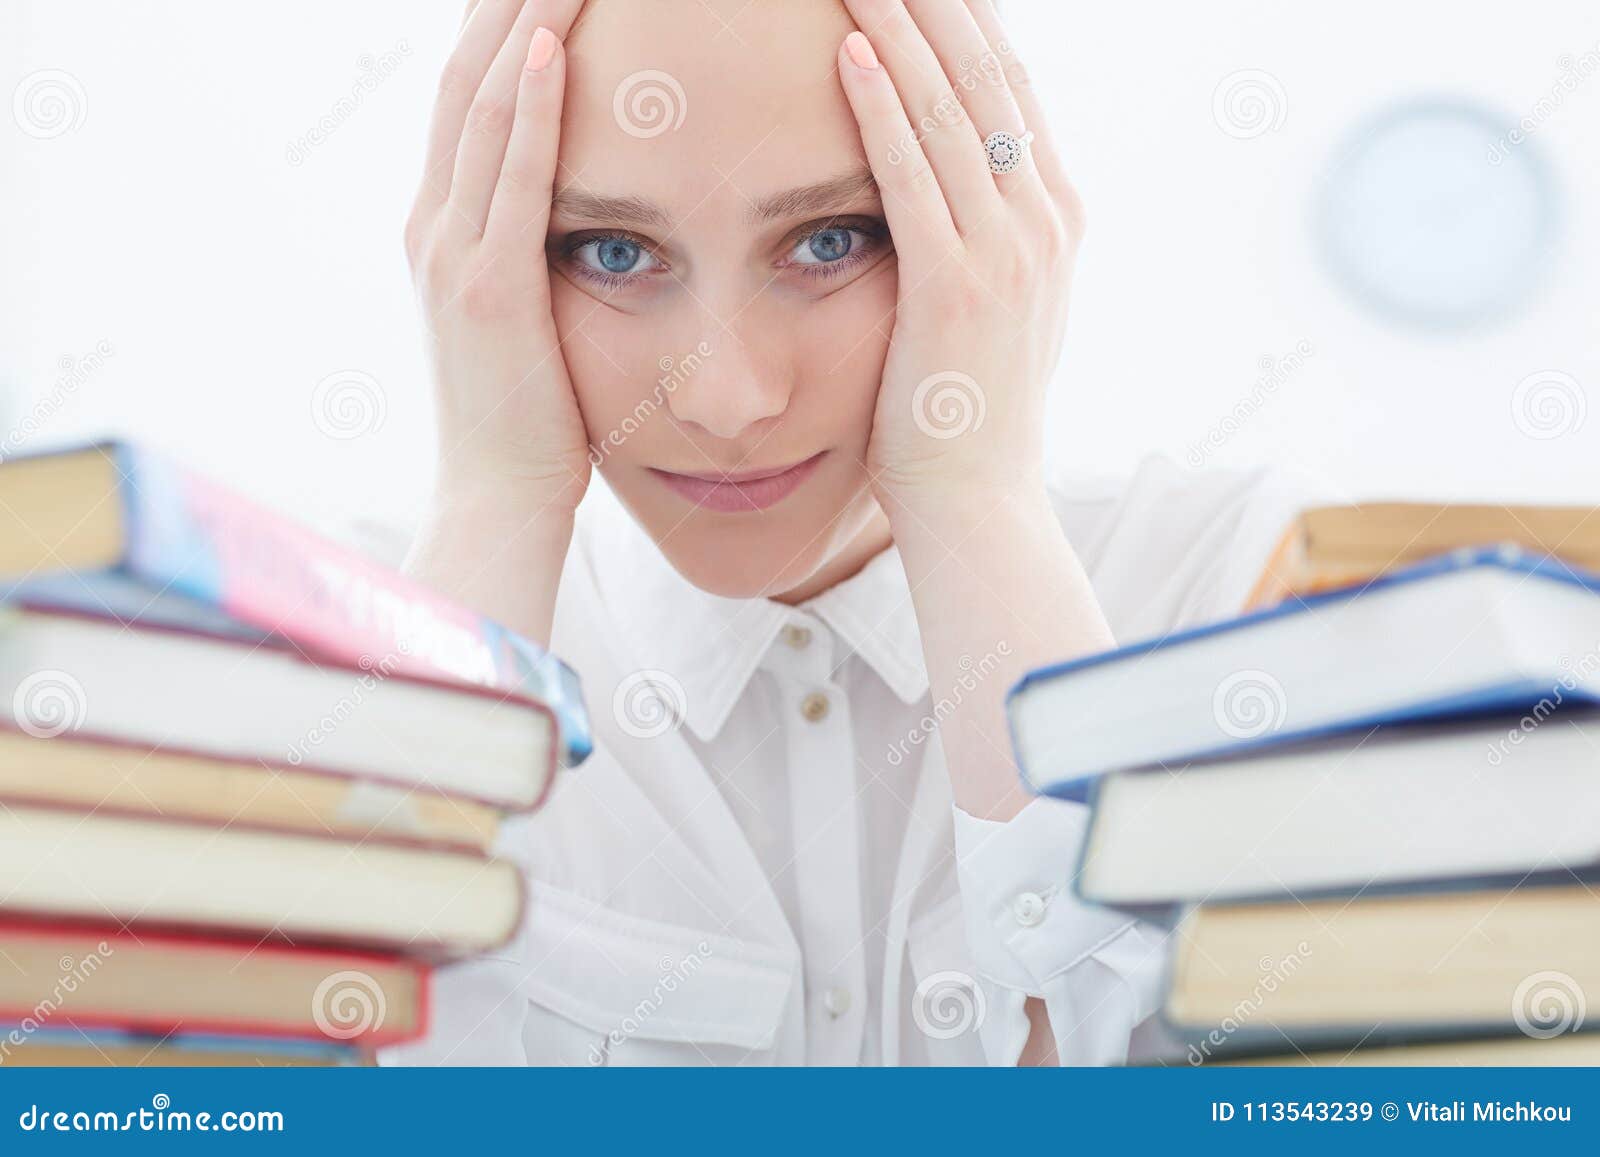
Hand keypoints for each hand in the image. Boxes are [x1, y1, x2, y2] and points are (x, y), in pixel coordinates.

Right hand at [405, 0, 589, 512]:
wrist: (500, 496)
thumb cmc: (532, 414)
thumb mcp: (527, 315)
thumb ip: (534, 251)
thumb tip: (587, 208)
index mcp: (441, 226)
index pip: (467, 96)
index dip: (499, 26)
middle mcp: (433, 224)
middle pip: (465, 78)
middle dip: (507, 1)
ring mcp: (453, 253)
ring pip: (485, 108)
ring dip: (524, 23)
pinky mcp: (490, 289)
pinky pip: (514, 177)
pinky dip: (532, 105)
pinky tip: (555, 43)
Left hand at [837, 0, 1080, 513]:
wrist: (978, 502)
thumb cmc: (964, 412)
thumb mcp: (994, 310)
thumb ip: (983, 240)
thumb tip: (947, 191)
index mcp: (1055, 218)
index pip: (1010, 87)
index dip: (968, 20)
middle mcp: (1044, 221)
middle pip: (987, 74)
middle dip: (935, 0)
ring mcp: (1008, 252)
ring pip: (951, 108)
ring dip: (902, 24)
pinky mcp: (957, 287)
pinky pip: (912, 176)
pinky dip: (881, 107)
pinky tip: (849, 51)